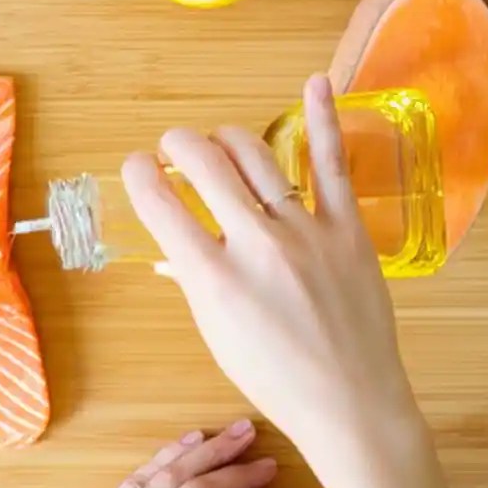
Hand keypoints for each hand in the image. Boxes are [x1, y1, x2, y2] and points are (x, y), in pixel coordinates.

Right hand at [121, 74, 416, 445]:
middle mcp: (255, 244)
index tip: (135, 165)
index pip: (159, 203)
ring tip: (216, 144)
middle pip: (204, 164)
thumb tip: (176, 247)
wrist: (351, 402)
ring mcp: (305, 231)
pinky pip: (331, 165)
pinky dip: (321, 120)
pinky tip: (312, 84)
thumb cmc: (275, 379)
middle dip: (178, 145)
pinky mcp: (347, 228)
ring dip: (225, 139)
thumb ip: (195, 281)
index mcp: (213, 278)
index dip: (138, 173)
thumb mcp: (216, 335)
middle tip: (173, 149)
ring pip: (255, 155)